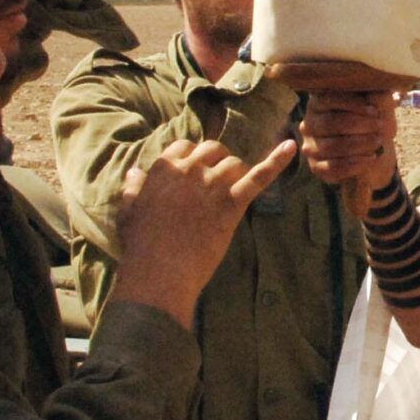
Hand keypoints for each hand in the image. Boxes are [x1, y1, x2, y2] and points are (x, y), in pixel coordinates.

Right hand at [112, 139, 295, 327]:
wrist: (159, 273)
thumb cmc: (140, 246)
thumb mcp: (128, 212)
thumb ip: (133, 188)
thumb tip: (135, 172)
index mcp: (164, 168)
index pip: (185, 147)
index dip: (193, 160)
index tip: (195, 174)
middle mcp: (190, 169)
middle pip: (213, 150)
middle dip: (217, 162)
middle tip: (217, 184)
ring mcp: (213, 184)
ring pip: (234, 163)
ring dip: (236, 173)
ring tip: (233, 192)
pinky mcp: (232, 203)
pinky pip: (259, 176)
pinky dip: (277, 161)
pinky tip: (291, 147)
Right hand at [297, 88, 398, 187]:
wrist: (375, 152)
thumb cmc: (374, 122)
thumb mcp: (379, 106)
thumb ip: (376, 96)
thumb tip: (374, 88)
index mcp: (319, 103)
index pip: (329, 100)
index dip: (352, 105)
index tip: (374, 111)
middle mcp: (309, 124)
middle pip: (329, 123)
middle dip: (358, 125)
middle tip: (380, 126)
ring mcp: (310, 147)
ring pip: (331, 146)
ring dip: (359, 144)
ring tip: (378, 141)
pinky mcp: (316, 167)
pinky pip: (332, 167)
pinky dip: (355, 163)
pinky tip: (371, 158)